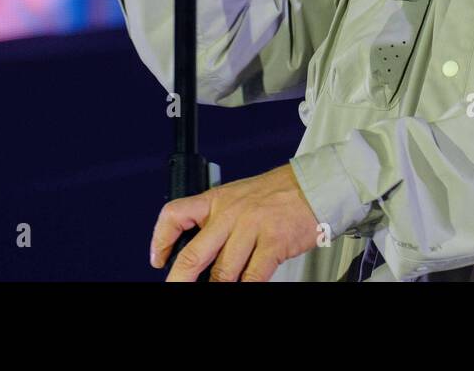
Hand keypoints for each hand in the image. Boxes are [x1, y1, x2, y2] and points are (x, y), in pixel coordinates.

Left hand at [150, 164, 323, 281]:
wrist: (315, 184)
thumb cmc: (279, 192)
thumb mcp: (240, 197)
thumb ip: (219, 219)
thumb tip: (202, 253)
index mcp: (218, 199)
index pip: (175, 214)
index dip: (160, 239)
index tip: (158, 258)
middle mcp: (230, 213)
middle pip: (193, 255)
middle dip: (180, 281)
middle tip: (177, 288)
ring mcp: (251, 227)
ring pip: (222, 273)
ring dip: (218, 286)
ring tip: (219, 287)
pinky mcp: (273, 242)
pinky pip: (252, 276)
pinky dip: (246, 286)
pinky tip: (245, 285)